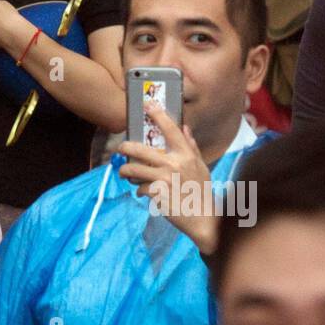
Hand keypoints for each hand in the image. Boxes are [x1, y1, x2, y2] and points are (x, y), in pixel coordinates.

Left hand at [114, 101, 217, 253]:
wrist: (204, 219)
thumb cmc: (202, 192)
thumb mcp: (201, 167)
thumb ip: (191, 147)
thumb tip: (185, 127)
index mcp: (186, 155)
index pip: (171, 129)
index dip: (158, 115)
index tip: (148, 105)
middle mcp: (174, 163)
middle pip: (140, 149)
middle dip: (125, 147)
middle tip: (120, 149)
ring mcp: (164, 179)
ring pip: (133, 169)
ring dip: (126, 171)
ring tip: (125, 173)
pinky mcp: (157, 194)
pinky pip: (140, 188)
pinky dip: (140, 191)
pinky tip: (144, 193)